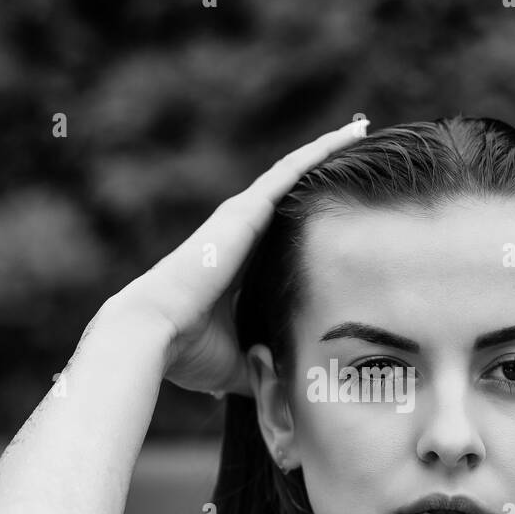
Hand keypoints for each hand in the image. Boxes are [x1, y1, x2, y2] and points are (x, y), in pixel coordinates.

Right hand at [116, 119, 368, 396]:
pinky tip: (349, 133)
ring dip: (327, 148)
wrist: (153, 335)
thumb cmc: (187, 351)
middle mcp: (240, 233)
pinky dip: (319, 150)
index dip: (309, 213)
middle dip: (322, 169)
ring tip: (361, 127)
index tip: (338, 203)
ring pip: (293, 172)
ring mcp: (241, 218)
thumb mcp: (240, 359)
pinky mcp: (245, 212)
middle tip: (358, 145)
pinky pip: (290, 172)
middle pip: (290, 192)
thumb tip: (286, 386)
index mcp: (239, 263)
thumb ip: (266, 363)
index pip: (284, 231)